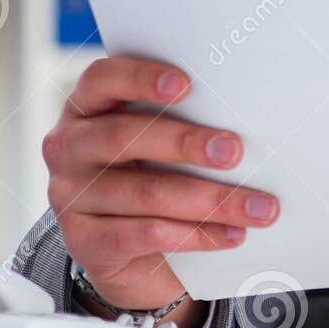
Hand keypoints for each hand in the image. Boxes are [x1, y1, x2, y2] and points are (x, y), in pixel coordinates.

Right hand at [43, 56, 278, 314]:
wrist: (121, 249)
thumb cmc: (150, 173)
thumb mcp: (156, 142)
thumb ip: (184, 121)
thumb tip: (251, 121)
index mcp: (87, 108)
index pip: (102, 80)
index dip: (140, 78)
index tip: (186, 85)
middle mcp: (70, 147)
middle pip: (123, 137)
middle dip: (185, 143)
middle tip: (235, 151)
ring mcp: (70, 196)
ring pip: (146, 193)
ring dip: (211, 200)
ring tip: (258, 207)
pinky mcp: (83, 241)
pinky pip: (145, 235)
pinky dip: (196, 235)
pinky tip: (232, 234)